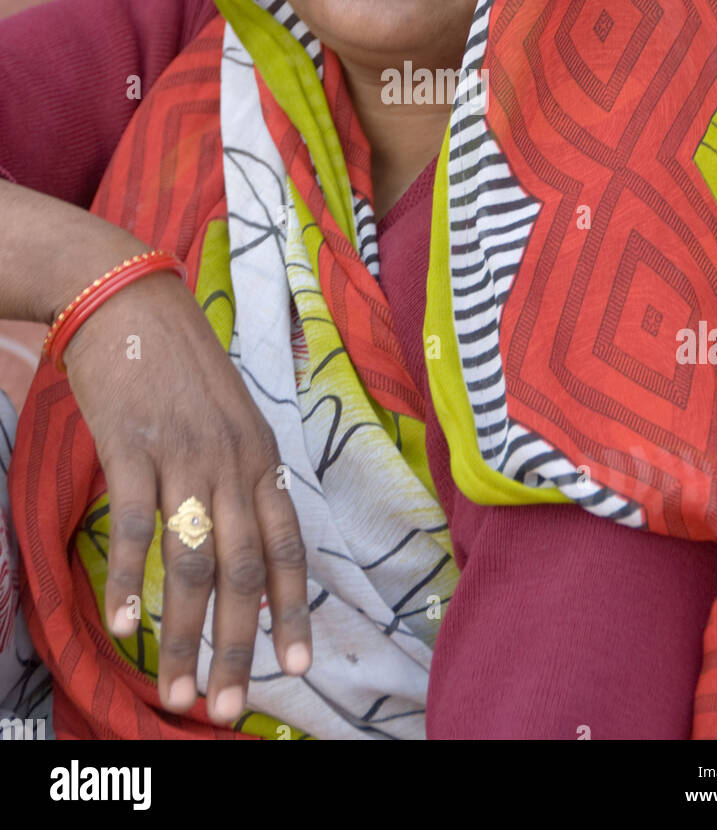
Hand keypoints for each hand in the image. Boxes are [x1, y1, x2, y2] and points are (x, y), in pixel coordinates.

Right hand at [61, 270, 310, 725]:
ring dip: (185, 636)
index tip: (299, 666)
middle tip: (227, 709)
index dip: (294, 609)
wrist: (131, 302)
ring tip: (176, 691)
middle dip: (239, 647)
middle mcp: (232, 461)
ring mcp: (184, 456)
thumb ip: (240, 475)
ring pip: (192, 564)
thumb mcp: (230, 415)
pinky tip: (121, 624)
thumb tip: (246, 541)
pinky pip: (134, 528)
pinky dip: (126, 580)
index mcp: (261, 455)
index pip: (288, 546)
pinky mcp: (133, 449)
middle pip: (243, 571)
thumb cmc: (181, 363)